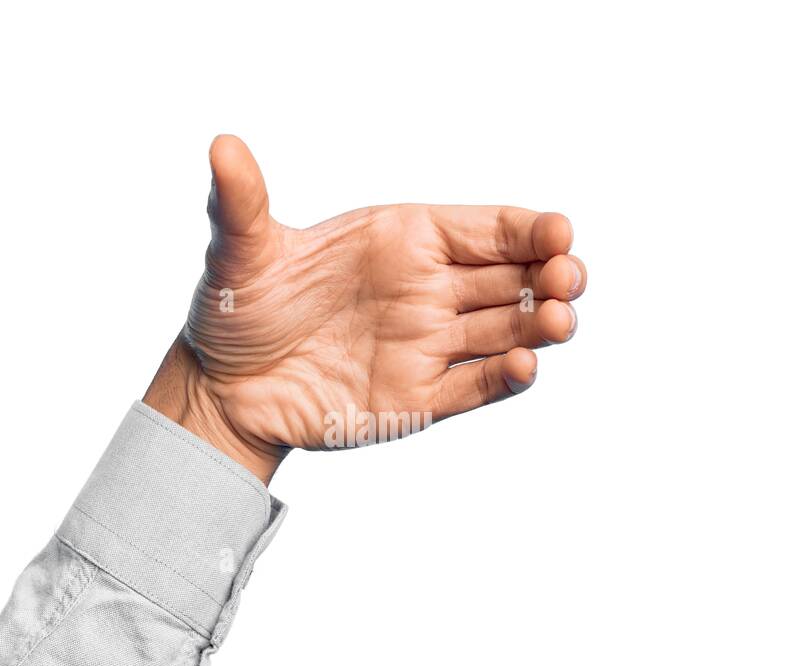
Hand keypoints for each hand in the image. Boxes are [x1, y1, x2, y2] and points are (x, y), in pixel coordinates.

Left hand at [144, 135, 583, 483]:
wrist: (219, 388)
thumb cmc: (234, 311)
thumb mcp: (238, 252)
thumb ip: (241, 203)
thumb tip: (221, 146)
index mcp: (403, 240)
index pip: (486, 228)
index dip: (529, 229)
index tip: (559, 231)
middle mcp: (427, 290)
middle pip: (513, 278)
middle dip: (550, 275)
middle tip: (567, 277)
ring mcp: (427, 346)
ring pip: (506, 332)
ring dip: (539, 326)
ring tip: (558, 321)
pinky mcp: (418, 399)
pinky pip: (474, 387)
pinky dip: (504, 379)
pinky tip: (523, 367)